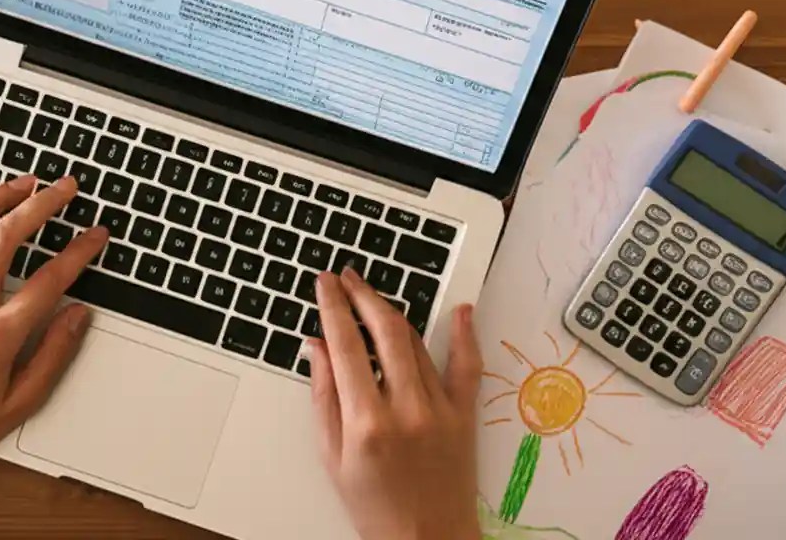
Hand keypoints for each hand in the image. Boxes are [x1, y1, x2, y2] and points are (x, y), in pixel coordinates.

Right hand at [311, 268, 483, 539]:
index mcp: (367, 422)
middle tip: (347, 277)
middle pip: (385, 331)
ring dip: (393, 313)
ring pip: (417, 344)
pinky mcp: (465, 417)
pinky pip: (467, 367)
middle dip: (363, 295)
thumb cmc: (376, 509)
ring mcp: (440, 410)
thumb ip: (325, 396)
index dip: (333, 306)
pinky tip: (462, 310)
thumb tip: (317, 347)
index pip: (346, 345)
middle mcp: (407, 410)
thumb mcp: (333, 457)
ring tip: (374, 296)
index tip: (325, 283)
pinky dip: (466, 335)